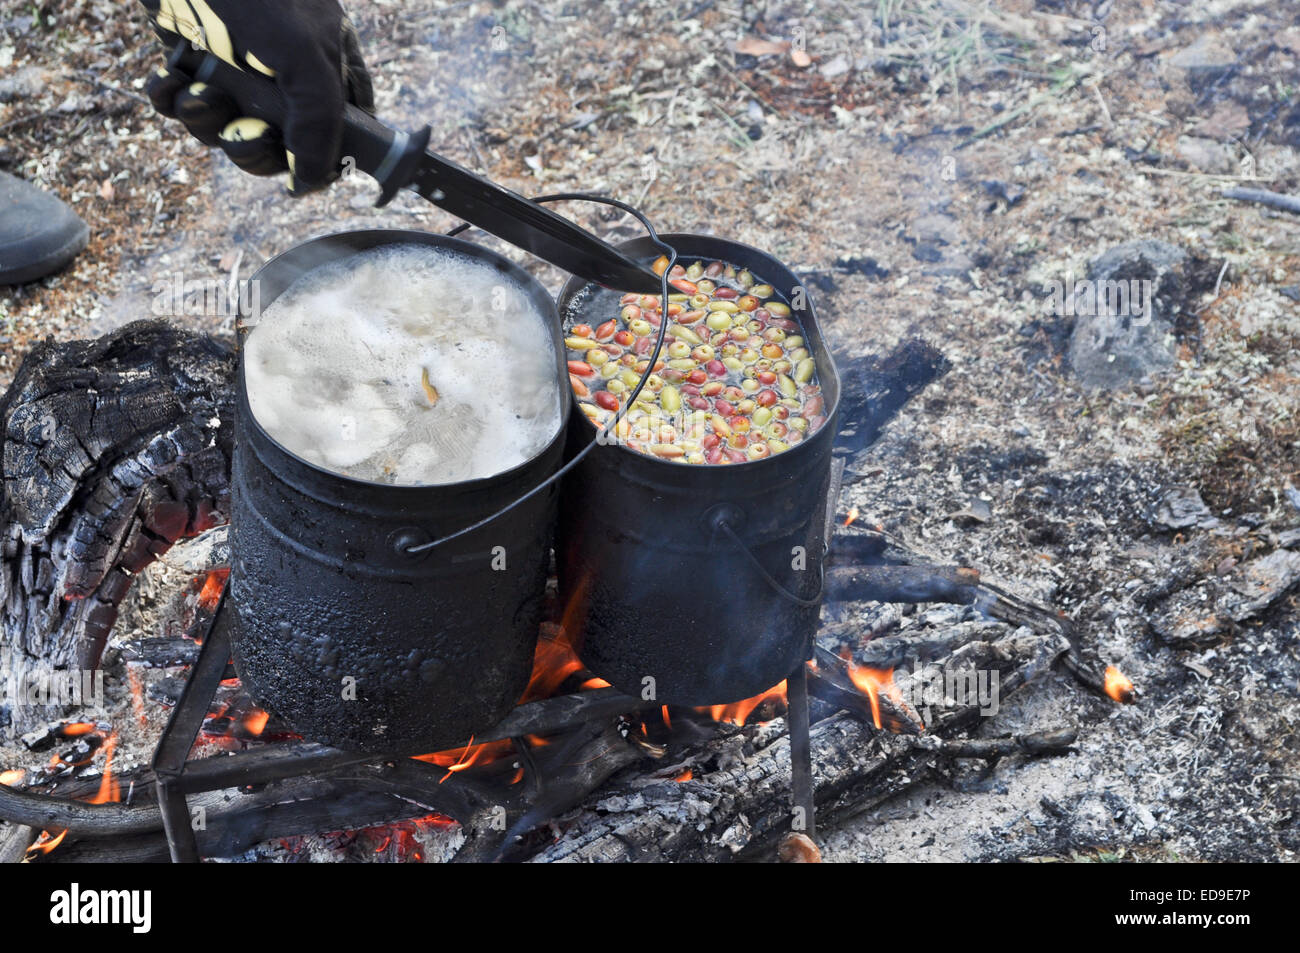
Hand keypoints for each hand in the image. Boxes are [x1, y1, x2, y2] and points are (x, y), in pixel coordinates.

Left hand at [141, 0, 373, 194]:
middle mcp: (283, 69)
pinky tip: (170, 79)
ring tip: (197, 93)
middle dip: (257, 147)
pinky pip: (183, 100)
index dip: (324, 159)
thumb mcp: (302, 54)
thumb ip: (319, 121)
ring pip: (227, 125)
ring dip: (207, 123)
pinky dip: (172, 99)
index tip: (303, 175)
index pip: (341, 128)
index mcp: (325, 62)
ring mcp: (235, 64)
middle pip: (280, 140)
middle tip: (242, 134)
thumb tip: (315, 180)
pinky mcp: (189, 54)